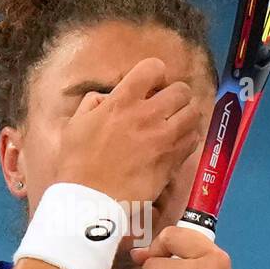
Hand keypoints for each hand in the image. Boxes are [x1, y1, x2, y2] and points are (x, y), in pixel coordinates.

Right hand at [56, 57, 202, 206]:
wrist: (90, 201)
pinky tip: (177, 143)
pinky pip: (193, 139)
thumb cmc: (77, 164)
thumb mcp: (75, 125)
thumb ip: (93, 104)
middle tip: (167, 106)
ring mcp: (163, 138)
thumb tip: (108, 98)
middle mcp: (147, 115)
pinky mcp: (172, 160)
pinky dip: (188, 138)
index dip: (155, 73)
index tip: (151, 85)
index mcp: (122, 101)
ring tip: (176, 123)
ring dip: (185, 115)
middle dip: (175, 94)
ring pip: (193, 113)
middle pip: (181, 90)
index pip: (153, 67)